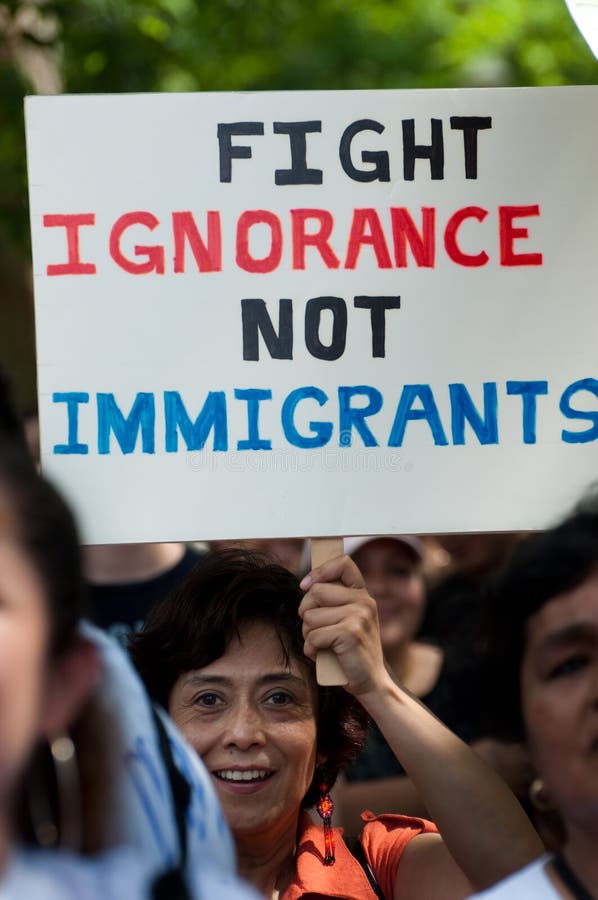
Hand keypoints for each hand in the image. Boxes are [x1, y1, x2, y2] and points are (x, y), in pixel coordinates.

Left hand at [299, 554, 387, 697]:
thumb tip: (306, 585)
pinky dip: (311, 650)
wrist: (371, 683)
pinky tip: (323, 656)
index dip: (320, 571)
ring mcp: (359, 616)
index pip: (343, 563)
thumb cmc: (350, 652)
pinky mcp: (350, 633)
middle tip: (317, 630)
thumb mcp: (347, 620)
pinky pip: (312, 636)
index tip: (306, 585)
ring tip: (324, 645)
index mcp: (363, 595)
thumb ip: (333, 602)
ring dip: (308, 635)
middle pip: (315, 592)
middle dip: (306, 613)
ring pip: (309, 617)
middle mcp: (364, 601)